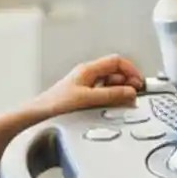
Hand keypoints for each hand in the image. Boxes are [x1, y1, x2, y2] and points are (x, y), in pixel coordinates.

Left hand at [28, 54, 145, 119]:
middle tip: (135, 94)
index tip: (139, 83)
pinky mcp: (82, 97)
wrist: (37, 116)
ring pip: (109, 83)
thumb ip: (110, 95)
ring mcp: (85, 86)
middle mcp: (87, 75)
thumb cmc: (55, 105)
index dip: (131, 70)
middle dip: (127, 81)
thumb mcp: (87, 99)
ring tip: (125, 101)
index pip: (116, 61)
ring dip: (120, 91)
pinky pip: (103, 93)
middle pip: (114, 72)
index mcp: (88, 70)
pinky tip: (112, 107)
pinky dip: (111, 98)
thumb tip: (130, 92)